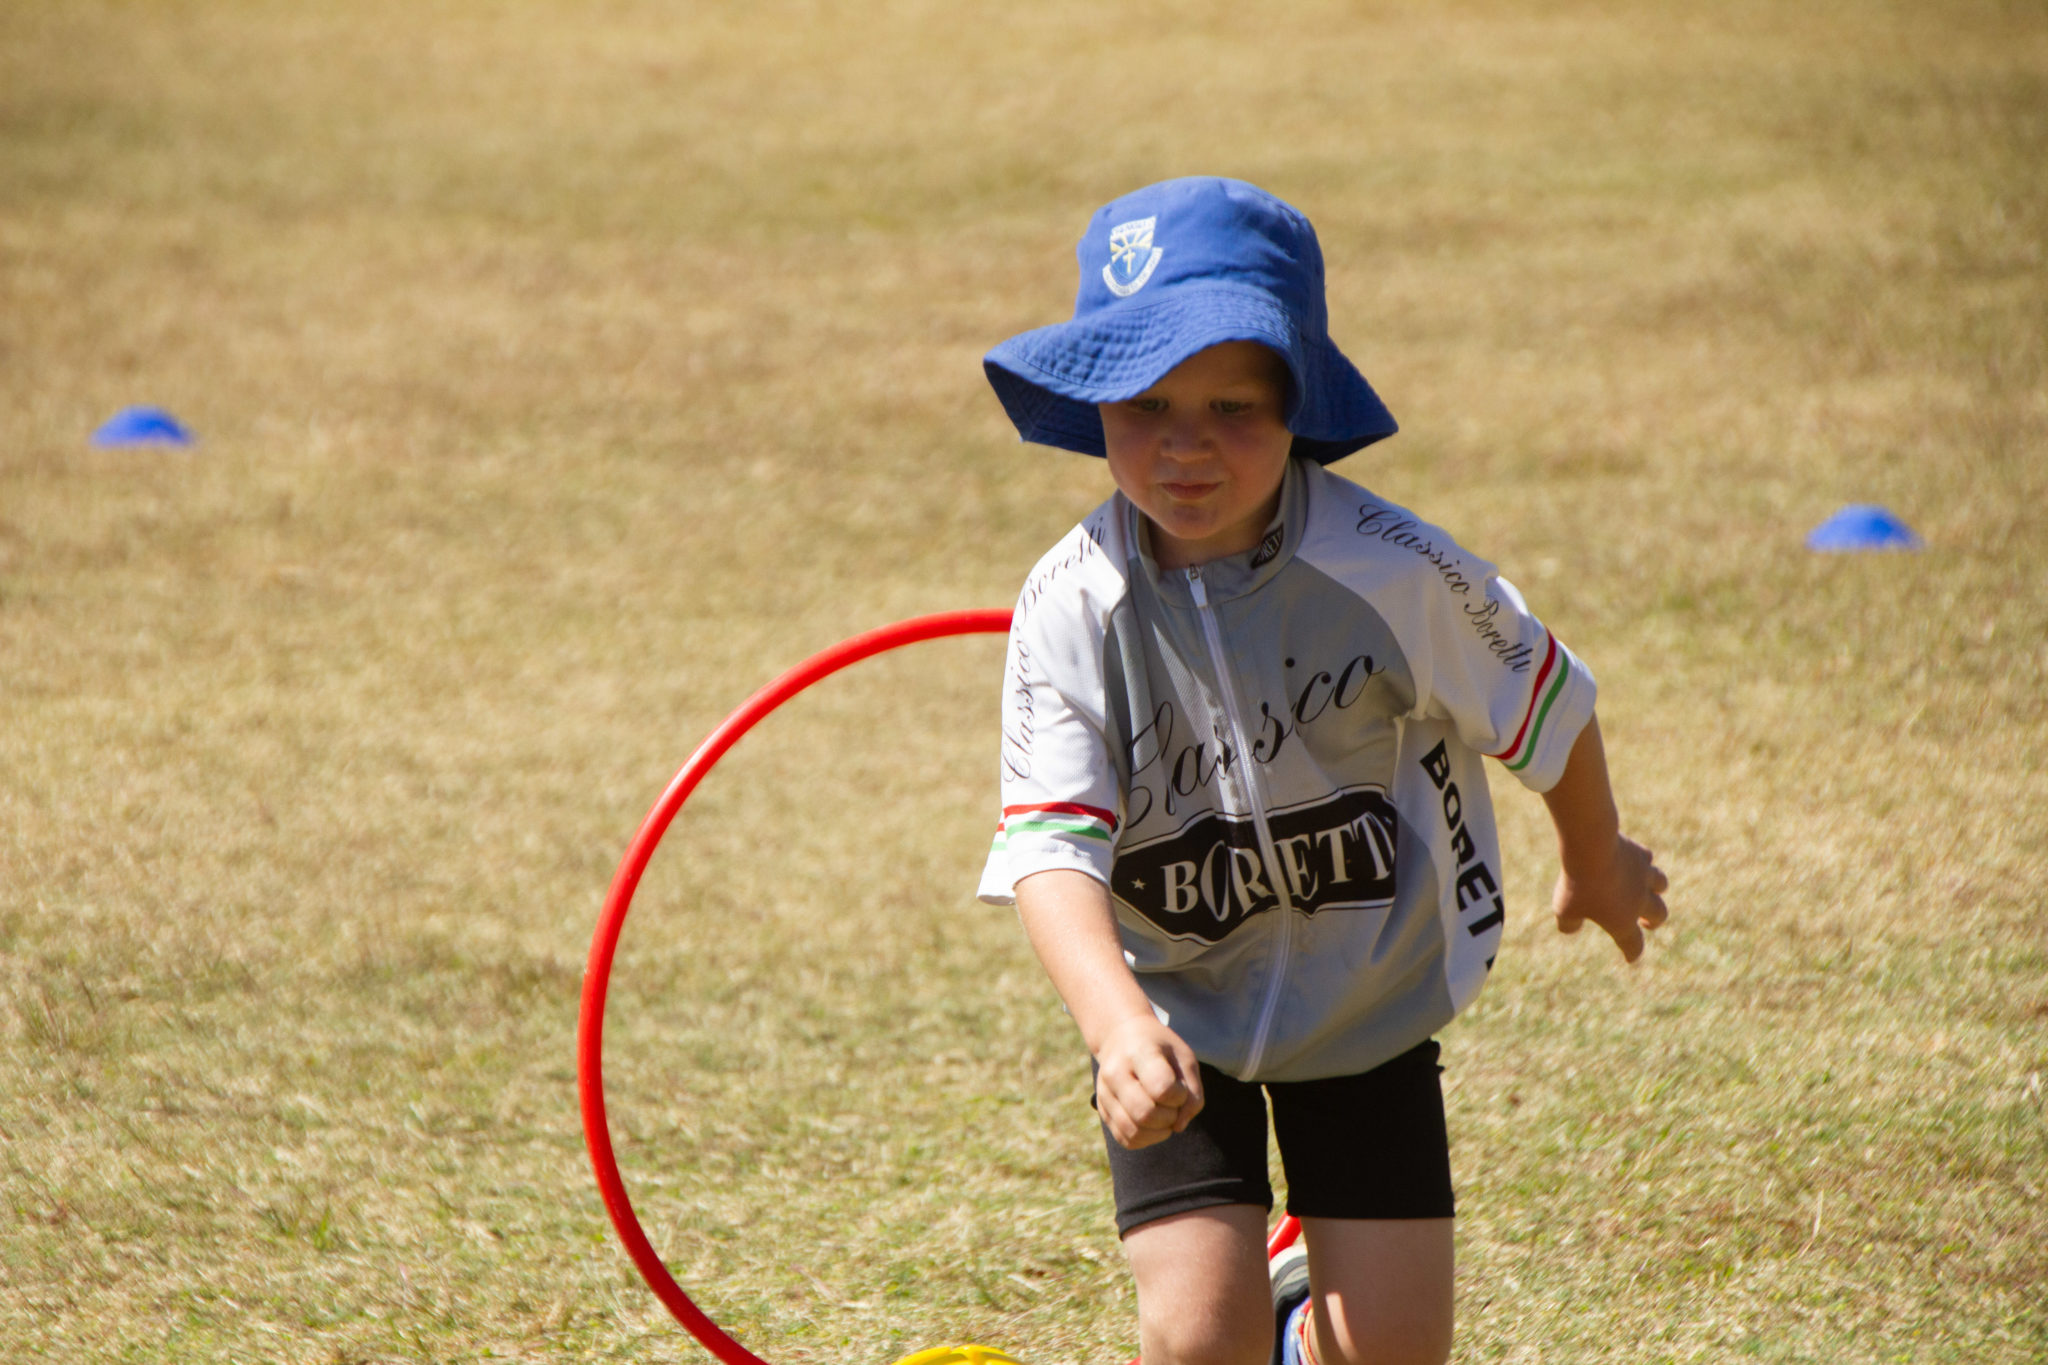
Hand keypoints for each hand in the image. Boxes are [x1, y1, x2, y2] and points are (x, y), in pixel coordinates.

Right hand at [1093, 1013, 1203, 1149]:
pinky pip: (1126, 1140)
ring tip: (1165, 1115)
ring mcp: (1104, 1093)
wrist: (1121, 1036)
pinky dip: (1147, 1138)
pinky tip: (1153, 1123)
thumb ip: (1193, 1093)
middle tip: (1174, 1105)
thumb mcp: (1184, 1058)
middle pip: (1145, 1114)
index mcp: (1138, 1052)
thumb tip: (1179, 1127)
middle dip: (1170, 1117)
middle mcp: (1114, 1072)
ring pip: (1134, 1132)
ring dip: (1159, 1131)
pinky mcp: (1102, 1110)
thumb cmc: (1159, 1047)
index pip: (1161, 1088)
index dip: (1179, 1095)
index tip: (1180, 1087)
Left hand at [1552, 834, 1668, 962]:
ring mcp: (1643, 876)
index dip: (1632, 952)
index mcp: (1623, 921)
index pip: (1633, 944)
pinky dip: (1642, 861)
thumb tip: (1570, 928)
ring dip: (1656, 888)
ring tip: (1649, 889)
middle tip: (1647, 921)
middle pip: (1659, 914)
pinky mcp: (1640, 853)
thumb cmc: (1578, 884)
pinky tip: (1634, 859)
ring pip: (1661, 884)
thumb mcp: (1564, 909)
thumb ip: (1568, 924)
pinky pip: (1647, 858)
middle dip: (1655, 920)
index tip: (1631, 957)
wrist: (1592, 849)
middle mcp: (1639, 900)